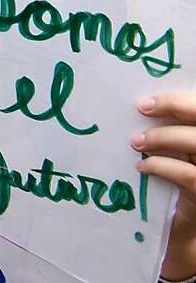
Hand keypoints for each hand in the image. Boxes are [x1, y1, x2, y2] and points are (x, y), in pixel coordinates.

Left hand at [137, 92, 195, 280]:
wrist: (179, 227)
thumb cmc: (171, 182)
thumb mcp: (171, 151)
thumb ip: (167, 129)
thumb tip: (138, 103)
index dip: (180, 100)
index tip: (147, 100)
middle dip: (175, 107)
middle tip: (141, 108)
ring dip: (164, 137)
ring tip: (136, 141)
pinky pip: (190, 176)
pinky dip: (163, 166)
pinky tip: (143, 167)